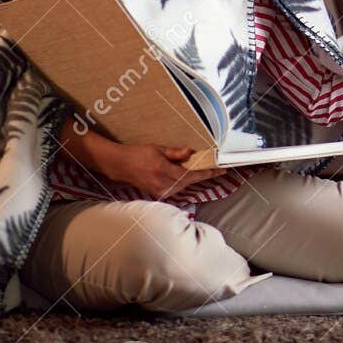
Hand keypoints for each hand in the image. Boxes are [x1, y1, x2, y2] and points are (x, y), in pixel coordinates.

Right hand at [66, 120, 225, 198]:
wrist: (121, 165)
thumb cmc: (138, 154)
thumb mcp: (158, 149)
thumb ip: (176, 153)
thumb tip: (191, 153)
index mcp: (164, 172)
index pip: (191, 175)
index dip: (208, 174)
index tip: (221, 171)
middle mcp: (163, 184)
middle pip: (189, 181)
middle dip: (202, 175)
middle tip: (216, 169)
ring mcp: (160, 191)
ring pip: (183, 186)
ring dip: (192, 179)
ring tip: (201, 170)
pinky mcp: (158, 193)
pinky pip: (176, 188)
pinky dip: (182, 182)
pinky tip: (184, 175)